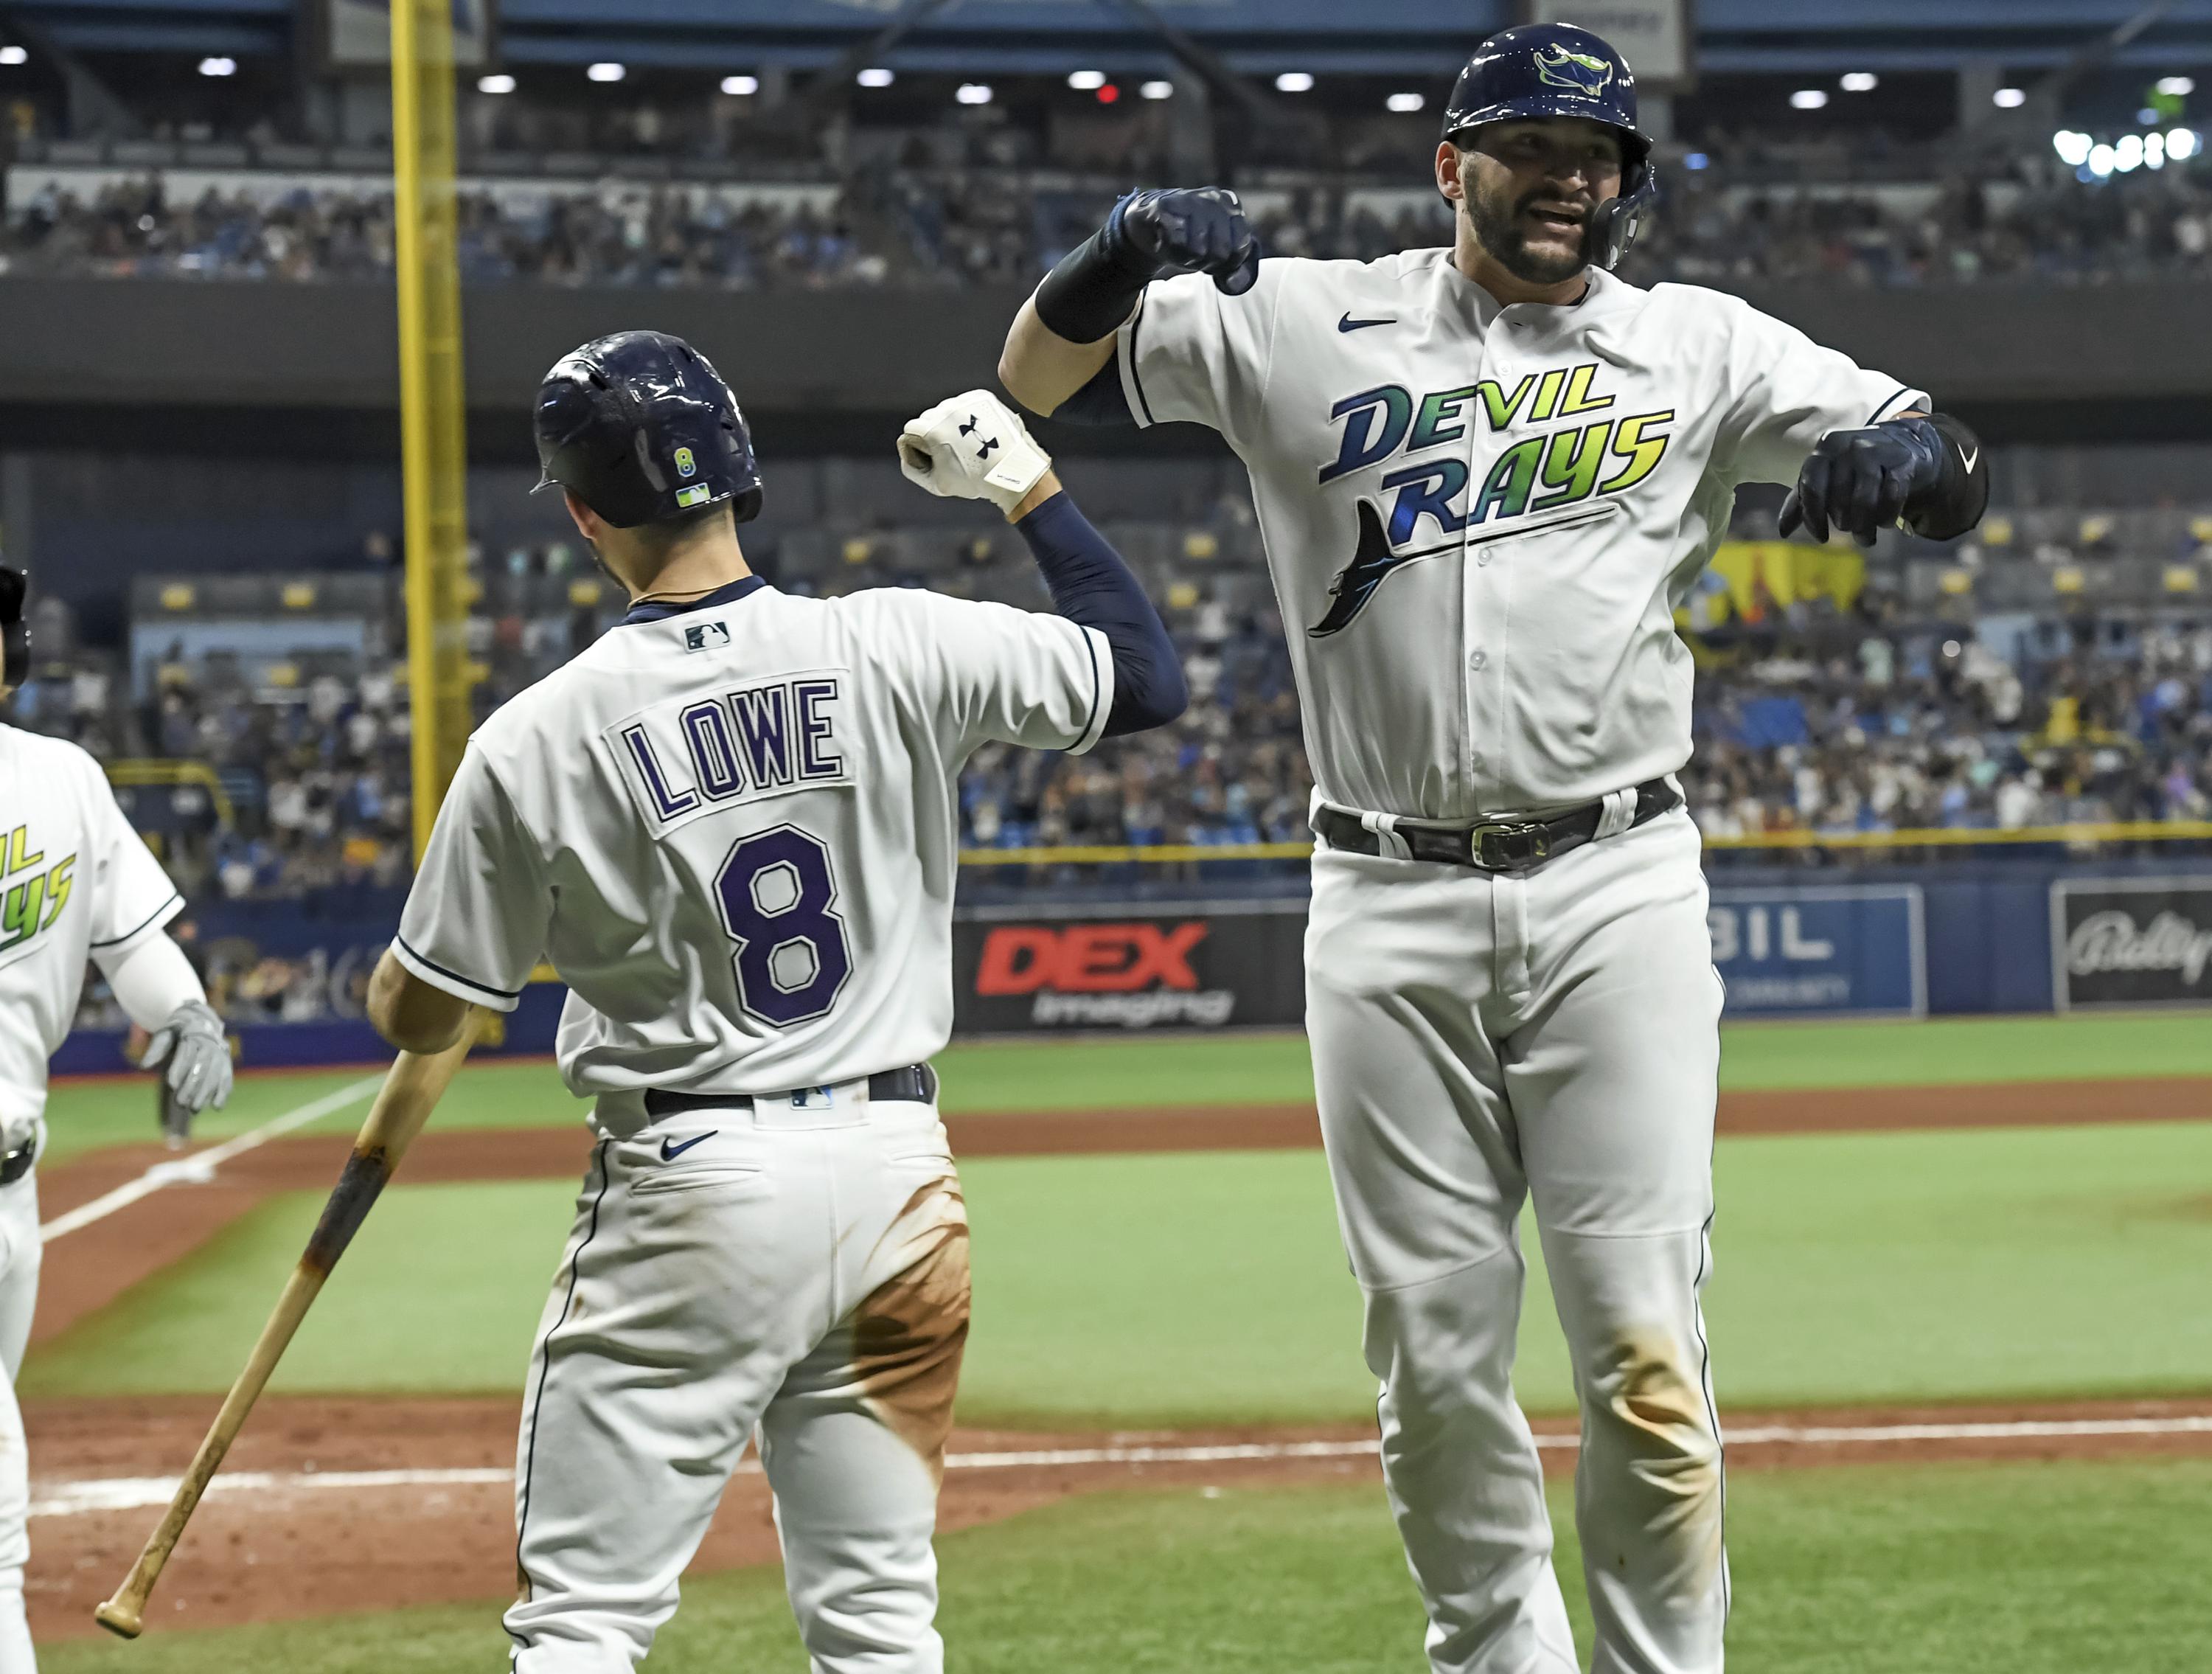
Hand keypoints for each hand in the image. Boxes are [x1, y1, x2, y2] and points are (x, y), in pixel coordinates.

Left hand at [142, 999, 232, 1124]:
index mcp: (193, 1035)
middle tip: (180, 1103)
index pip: (187, 1054)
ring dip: (205, 1093)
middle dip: (191, 1087)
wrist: (201, 1022)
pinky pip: (226, 1078)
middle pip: (202, 1068)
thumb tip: (144, 1067)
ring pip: (215, 1075)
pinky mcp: (226, 1063)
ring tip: (194, 1109)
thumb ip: (155, 1050)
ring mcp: (220, 1054)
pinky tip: (216, 1107)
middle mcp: (210, 1045)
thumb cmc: (177, 1032)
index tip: (171, 1085)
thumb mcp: (164, 1035)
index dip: (179, 1069)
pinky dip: (223, 1092)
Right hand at [898, 391, 1053, 516]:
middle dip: (937, 432)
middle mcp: (946, 410)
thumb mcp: (937, 483)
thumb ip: (912, 466)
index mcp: (931, 429)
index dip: (920, 445)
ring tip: (972, 443)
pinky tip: (981, 432)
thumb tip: (906, 450)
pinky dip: (971, 416)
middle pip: (930, 417)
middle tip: (956, 452)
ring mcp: (966, 401)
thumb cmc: (974, 480)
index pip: (911, 429)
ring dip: (955, 423)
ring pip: (950, 409)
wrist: (1012, 470)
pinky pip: (968, 403)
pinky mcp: (982, 397)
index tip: (935, 456)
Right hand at [1114, 188, 1260, 295]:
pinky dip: (1169, 250)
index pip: (1241, 247)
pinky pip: (1176, 242)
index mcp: (1231, 206)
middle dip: (1205, 262)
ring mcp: (1189, 199)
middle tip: (1192, 254)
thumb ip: (1235, 267)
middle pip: (1221, 252)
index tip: (1212, 257)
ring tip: (1178, 246)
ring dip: (1186, 258)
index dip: (1225, 262)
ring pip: (1198, 250)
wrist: (1148, 222)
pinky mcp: (1165, 206)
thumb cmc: (1188, 238)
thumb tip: (1235, 285)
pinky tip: (1164, 241)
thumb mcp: (1217, 252)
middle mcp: (1213, 199)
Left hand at [1779, 420, 1939, 547]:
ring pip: (1865, 498)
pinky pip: (1893, 494)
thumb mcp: (1825, 479)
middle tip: (1849, 532)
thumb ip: (1802, 502)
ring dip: (1864, 525)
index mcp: (1825, 448)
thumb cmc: (1853, 469)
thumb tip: (1782, 532)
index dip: (1813, 518)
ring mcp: (1877, 450)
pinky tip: (1885, 524)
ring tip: (1865, 538)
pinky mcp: (1903, 460)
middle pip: (1839, 496)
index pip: (1811, 487)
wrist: (1902, 444)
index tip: (1821, 538)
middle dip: (1843, 524)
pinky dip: (1888, 515)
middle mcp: (1849, 445)